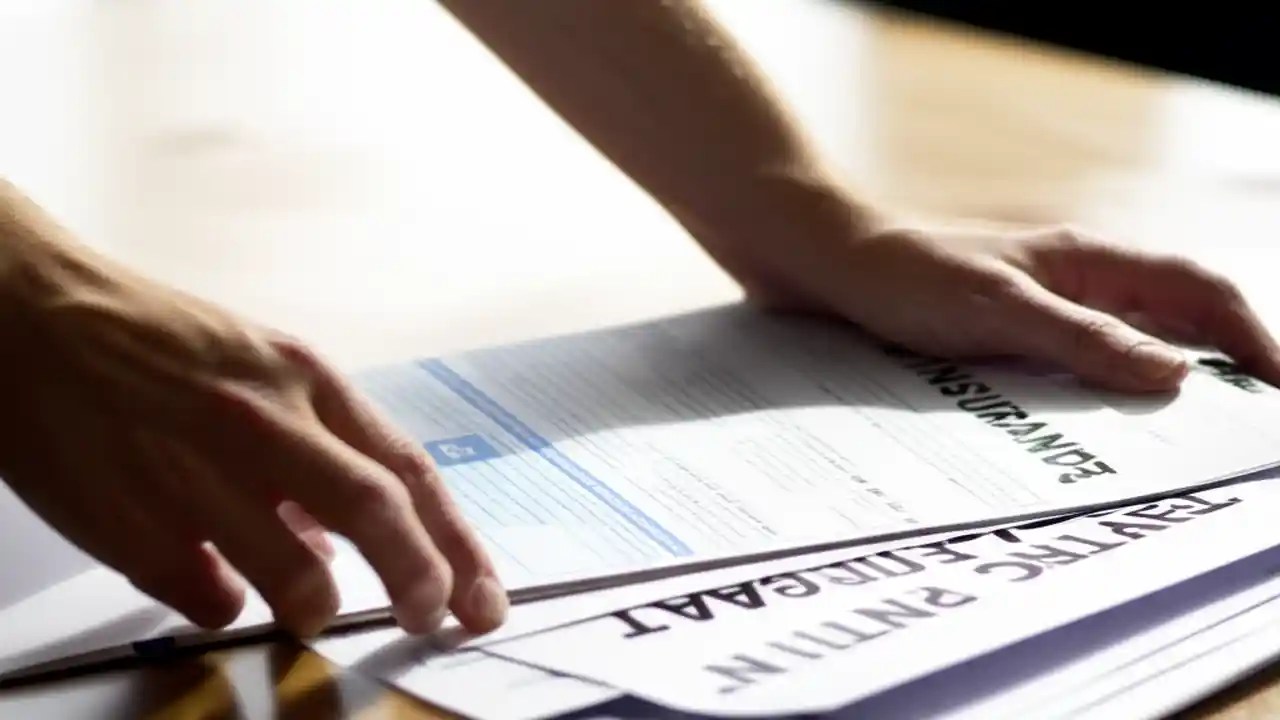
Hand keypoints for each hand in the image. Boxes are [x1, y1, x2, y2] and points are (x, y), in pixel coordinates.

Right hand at [0, 193, 506, 636]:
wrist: (31, 315)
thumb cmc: (149, 342)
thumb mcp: (258, 364)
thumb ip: (315, 440)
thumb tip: (347, 530)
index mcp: (303, 378)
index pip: (407, 470)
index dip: (457, 542)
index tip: (480, 593)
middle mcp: (263, 420)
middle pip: (376, 512)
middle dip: (424, 578)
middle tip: (433, 617)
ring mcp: (198, 474)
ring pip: (300, 575)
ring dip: (317, 605)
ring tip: (309, 605)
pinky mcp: (135, 525)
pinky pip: (211, 599)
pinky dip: (227, 604)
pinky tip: (211, 580)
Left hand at [706, 186, 1279, 392]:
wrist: (821, 261)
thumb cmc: (903, 272)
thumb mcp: (1000, 308)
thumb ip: (1084, 339)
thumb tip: (1175, 377)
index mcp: (1086, 260)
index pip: (1197, 291)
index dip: (1249, 335)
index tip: (1276, 389)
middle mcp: (1069, 280)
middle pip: (1167, 322)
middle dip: (1211, 370)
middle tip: (1230, 432)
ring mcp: (1033, 306)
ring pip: (1115, 349)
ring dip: (1144, 391)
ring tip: (1165, 448)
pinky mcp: (994, 332)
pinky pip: (1060, 367)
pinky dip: (1085, 400)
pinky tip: (1077, 440)